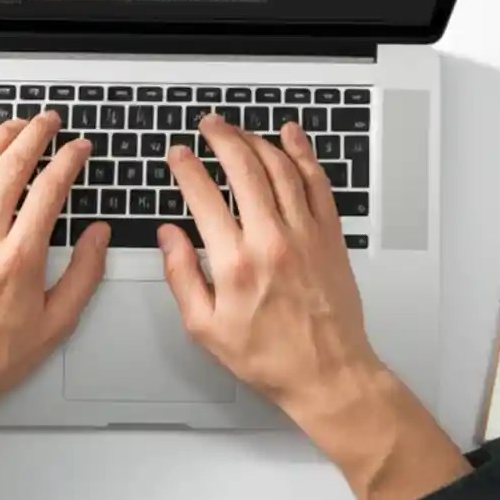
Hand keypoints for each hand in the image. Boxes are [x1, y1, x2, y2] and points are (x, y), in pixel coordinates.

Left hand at [0, 113, 109, 466]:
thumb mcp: (57, 323)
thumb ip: (85, 274)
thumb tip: (99, 234)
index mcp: (19, 259)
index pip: (50, 189)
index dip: (69, 160)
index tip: (78, 149)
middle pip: (11, 166)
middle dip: (36, 135)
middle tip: (50, 123)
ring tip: (16, 125)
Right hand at [159, 116, 376, 411]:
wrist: (328, 372)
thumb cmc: (270, 357)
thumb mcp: (205, 327)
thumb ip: (181, 275)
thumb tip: (169, 237)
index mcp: (236, 263)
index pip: (204, 197)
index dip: (187, 168)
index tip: (178, 155)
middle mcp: (272, 241)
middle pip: (245, 169)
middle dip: (222, 139)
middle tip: (209, 126)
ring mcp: (306, 234)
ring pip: (281, 168)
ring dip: (257, 141)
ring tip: (239, 130)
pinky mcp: (330, 236)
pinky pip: (317, 183)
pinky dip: (304, 154)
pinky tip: (291, 137)